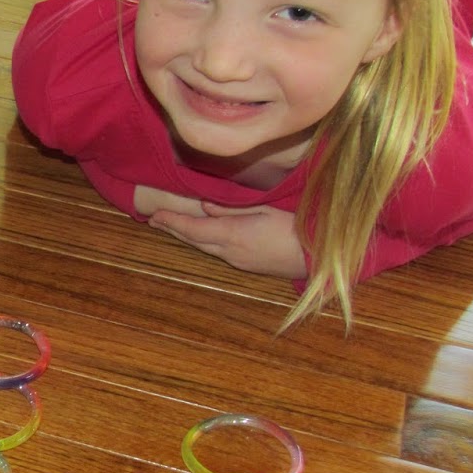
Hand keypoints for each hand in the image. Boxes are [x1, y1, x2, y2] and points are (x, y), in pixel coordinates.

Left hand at [148, 202, 307, 278]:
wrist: (320, 257)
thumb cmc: (298, 226)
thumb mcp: (266, 209)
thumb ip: (232, 208)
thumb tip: (204, 207)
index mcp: (234, 235)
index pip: (193, 228)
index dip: (171, 222)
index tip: (153, 215)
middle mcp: (230, 252)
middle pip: (194, 240)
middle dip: (172, 229)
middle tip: (153, 220)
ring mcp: (238, 262)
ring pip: (204, 247)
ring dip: (185, 236)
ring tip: (169, 226)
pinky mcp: (246, 266)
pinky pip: (217, 252)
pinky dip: (202, 241)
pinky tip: (199, 236)